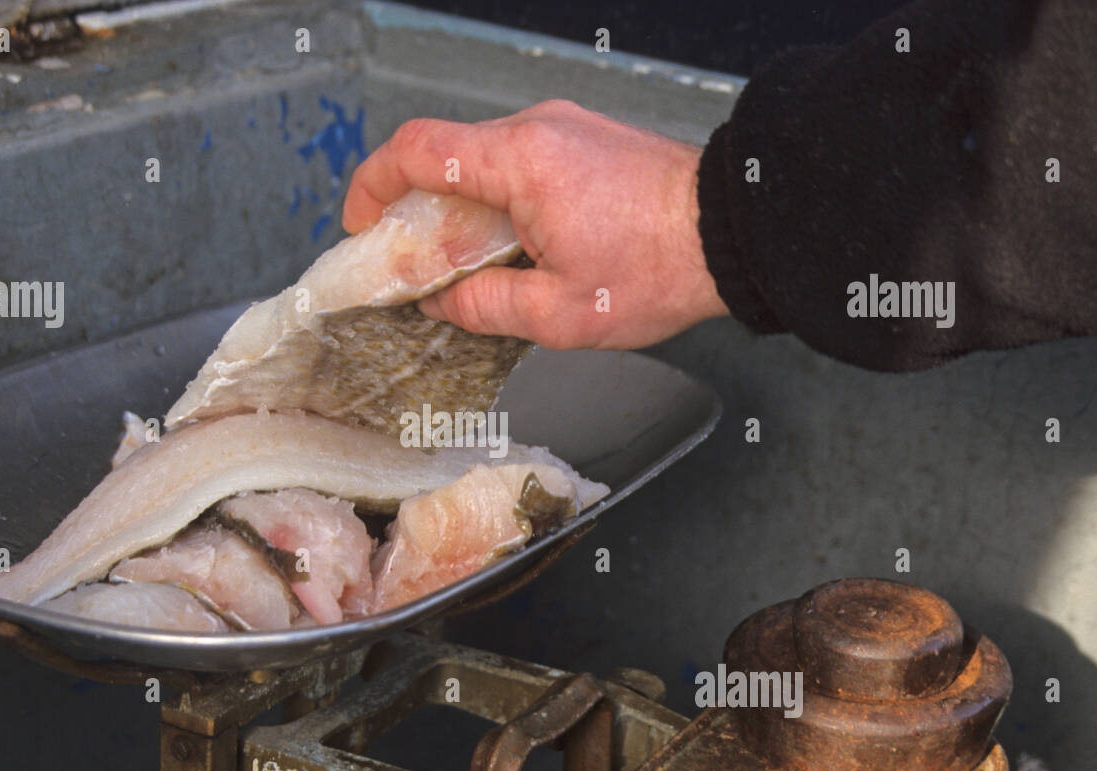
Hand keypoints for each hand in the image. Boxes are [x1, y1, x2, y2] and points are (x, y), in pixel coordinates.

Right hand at [342, 99, 726, 349]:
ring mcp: (563, 130)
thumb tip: (441, 303)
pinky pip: (517, 166)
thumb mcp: (559, 314)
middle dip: (414, 213)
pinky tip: (507, 250)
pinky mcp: (582, 142)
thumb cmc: (661, 268)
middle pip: (443, 157)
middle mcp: (538, 130)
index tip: (360, 226)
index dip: (372, 186)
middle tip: (410, 268)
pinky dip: (495, 204)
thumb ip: (483, 307)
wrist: (735, 233)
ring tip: (465, 269)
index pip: (415, 150)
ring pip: (481, 164)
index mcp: (521, 161)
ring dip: (459, 213)